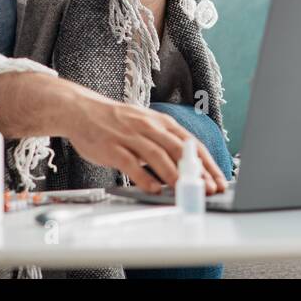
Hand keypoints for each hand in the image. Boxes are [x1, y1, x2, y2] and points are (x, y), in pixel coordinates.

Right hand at [60, 85, 227, 194]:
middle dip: (197, 171)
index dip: (207, 163)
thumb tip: (188, 165)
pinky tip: (154, 189)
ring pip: (157, 155)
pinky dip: (144, 177)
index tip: (218, 179)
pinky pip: (131, 163)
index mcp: (160, 122)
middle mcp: (148, 126)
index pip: (191, 143)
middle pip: (178, 149)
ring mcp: (130, 136)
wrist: (81, 110)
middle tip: (209, 189)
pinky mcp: (112, 147)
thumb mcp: (146, 124)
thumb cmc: (116, 121)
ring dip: (174, 174)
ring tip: (186, 191)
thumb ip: (164, 142)